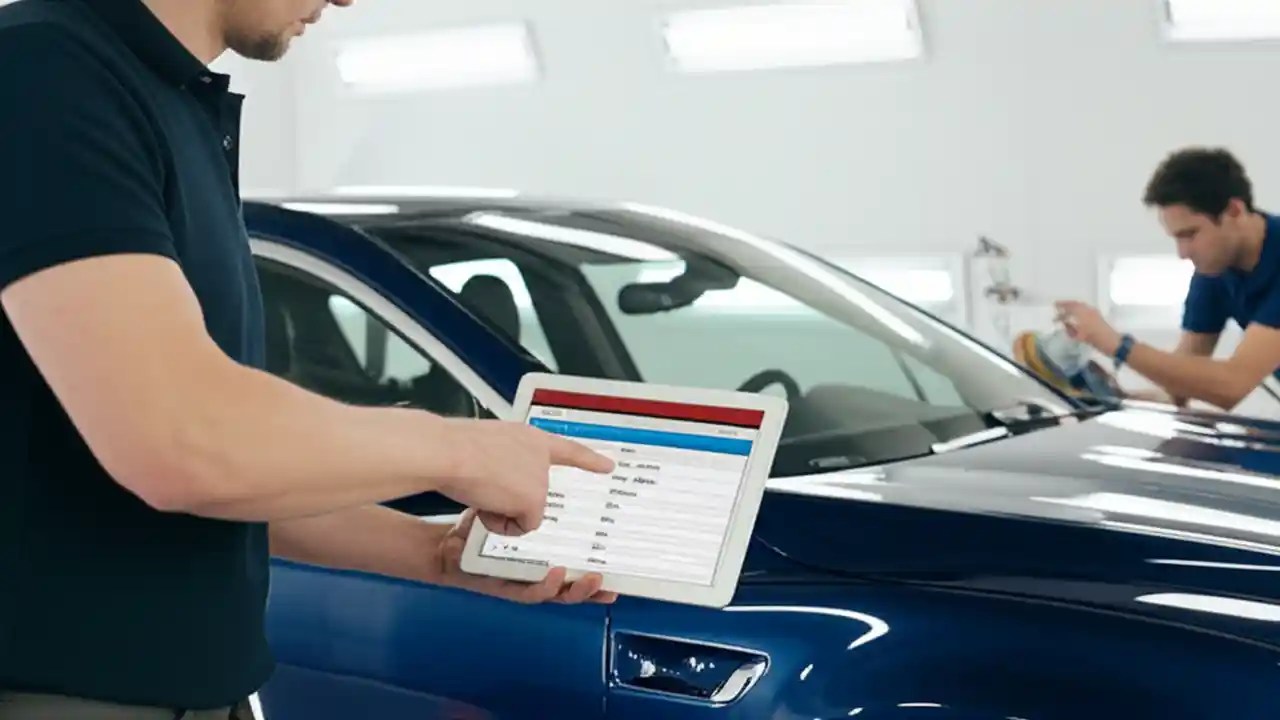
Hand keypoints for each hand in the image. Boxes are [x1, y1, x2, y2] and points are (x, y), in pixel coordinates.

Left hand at [434, 510, 618, 604]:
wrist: (441, 541)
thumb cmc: (474, 519)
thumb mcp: (510, 494)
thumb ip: (532, 494)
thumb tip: (551, 486)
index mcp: (541, 546)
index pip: (576, 554)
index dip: (598, 559)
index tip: (623, 565)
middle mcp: (533, 568)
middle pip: (572, 579)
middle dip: (595, 585)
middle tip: (613, 581)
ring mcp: (518, 579)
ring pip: (555, 592)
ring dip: (577, 590)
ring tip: (593, 581)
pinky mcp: (501, 587)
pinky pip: (527, 592)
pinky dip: (544, 586)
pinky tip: (556, 575)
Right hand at [437, 419, 614, 536]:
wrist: (449, 453)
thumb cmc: (454, 448)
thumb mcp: (490, 446)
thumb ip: (506, 460)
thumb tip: (502, 484)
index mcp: (531, 438)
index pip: (566, 448)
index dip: (589, 459)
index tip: (609, 466)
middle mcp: (541, 456)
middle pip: (535, 493)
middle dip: (512, 499)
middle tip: (486, 487)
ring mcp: (541, 479)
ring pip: (525, 512)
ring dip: (502, 510)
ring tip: (480, 490)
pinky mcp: (535, 501)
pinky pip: (520, 528)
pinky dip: (501, 524)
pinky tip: (485, 505)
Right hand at [1054, 300, 1122, 355]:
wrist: (1113, 343)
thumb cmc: (1095, 340)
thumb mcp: (1079, 336)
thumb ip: (1070, 328)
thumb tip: (1064, 322)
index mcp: (1082, 314)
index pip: (1069, 307)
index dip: (1061, 306)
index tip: (1054, 307)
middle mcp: (1088, 310)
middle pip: (1075, 304)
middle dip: (1066, 304)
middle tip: (1058, 306)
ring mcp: (1094, 312)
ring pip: (1081, 306)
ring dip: (1072, 306)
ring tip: (1066, 310)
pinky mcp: (1098, 316)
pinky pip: (1085, 309)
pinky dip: (1079, 309)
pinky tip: (1077, 314)